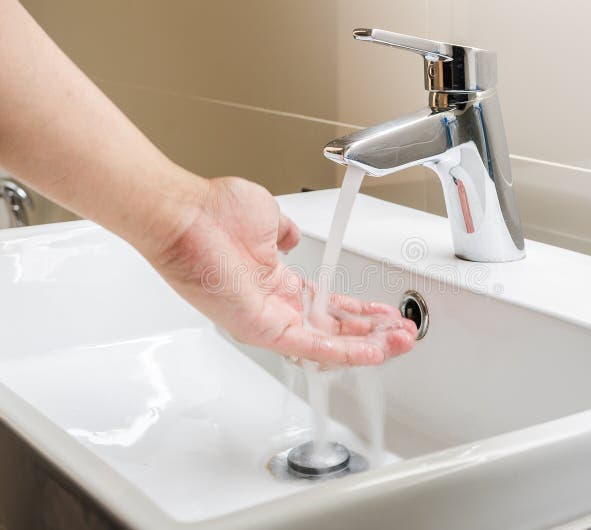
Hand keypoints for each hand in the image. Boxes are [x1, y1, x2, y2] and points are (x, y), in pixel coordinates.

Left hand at [151, 176, 416, 365]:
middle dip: (374, 332)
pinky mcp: (263, 328)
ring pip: (330, 342)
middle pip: (335, 329)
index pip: (327, 307)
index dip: (360, 312)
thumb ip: (285, 233)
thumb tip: (291, 236)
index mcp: (276, 283)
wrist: (186, 214)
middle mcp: (274, 306)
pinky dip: (346, 350)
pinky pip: (312, 345)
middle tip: (404, 335)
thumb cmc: (214, 212)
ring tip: (401, 345)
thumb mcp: (268, 217)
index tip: (386, 314)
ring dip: (369, 344)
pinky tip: (374, 352)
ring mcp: (269, 319)